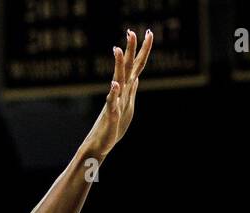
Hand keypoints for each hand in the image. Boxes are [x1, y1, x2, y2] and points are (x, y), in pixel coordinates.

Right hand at [83, 29, 153, 159]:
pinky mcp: (111, 116)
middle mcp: (120, 92)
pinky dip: (113, 94)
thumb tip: (136, 77)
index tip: (148, 32)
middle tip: (131, 31)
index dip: (143, 50)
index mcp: (126, 90)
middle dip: (130, 50)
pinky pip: (112, 104)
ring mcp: (114, 103)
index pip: (137, 66)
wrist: (101, 144)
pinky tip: (114, 84)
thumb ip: (131, 91)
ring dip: (117, 65)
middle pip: (127, 67)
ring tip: (117, 49)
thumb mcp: (128, 106)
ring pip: (117, 81)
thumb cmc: (114, 126)